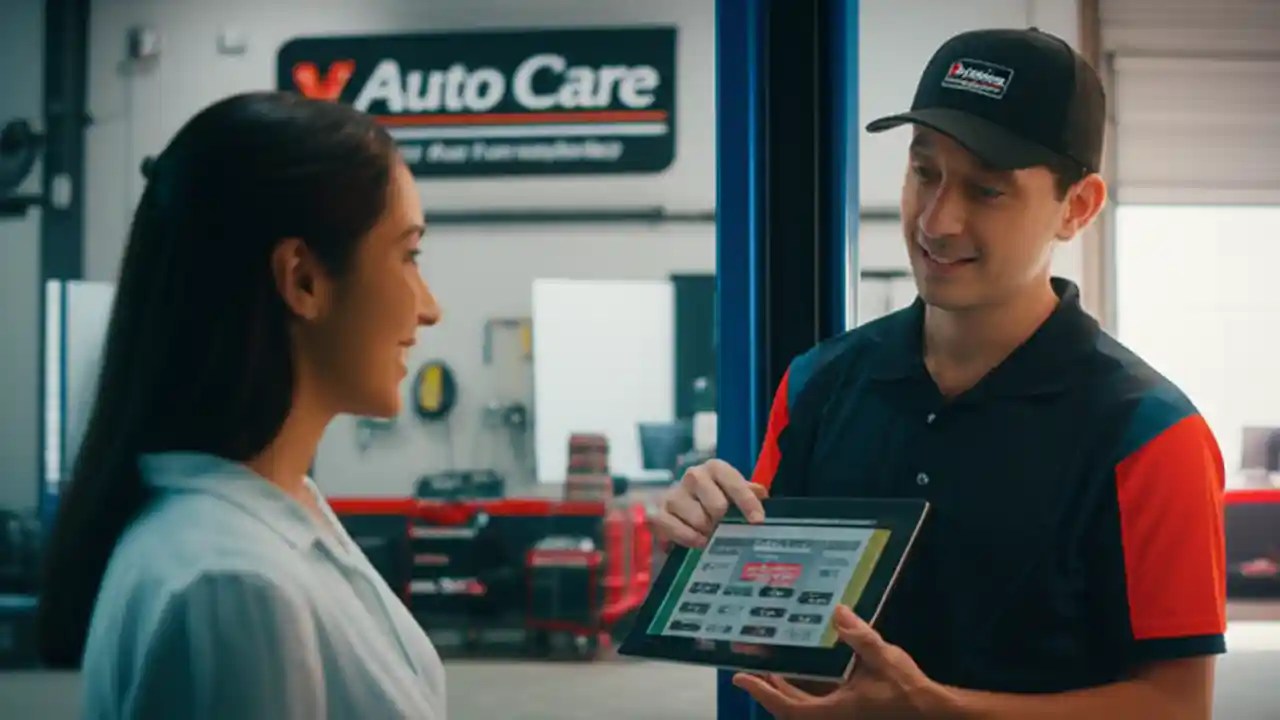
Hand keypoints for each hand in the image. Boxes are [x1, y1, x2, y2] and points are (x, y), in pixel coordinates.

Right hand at [653, 459, 767, 547]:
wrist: (673, 503)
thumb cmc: (710, 496)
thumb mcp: (730, 491)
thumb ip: (747, 491)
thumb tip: (762, 493)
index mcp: (715, 468)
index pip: (734, 483)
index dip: (747, 502)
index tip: (758, 521)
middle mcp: (693, 476)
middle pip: (717, 506)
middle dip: (723, 521)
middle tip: (724, 528)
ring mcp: (673, 494)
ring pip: (699, 521)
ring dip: (707, 532)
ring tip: (709, 534)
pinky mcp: (657, 513)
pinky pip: (678, 531)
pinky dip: (690, 539)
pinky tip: (697, 541)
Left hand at [732, 606, 961, 719]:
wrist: (931, 710)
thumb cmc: (905, 689)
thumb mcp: (883, 658)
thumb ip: (859, 637)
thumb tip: (838, 612)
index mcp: (834, 710)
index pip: (787, 706)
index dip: (762, 692)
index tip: (738, 677)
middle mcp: (832, 717)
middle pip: (788, 709)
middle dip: (767, 688)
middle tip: (750, 666)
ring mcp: (839, 716)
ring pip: (802, 708)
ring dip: (784, 690)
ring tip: (771, 666)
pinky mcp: (848, 711)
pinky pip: (816, 704)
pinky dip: (804, 690)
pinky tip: (804, 671)